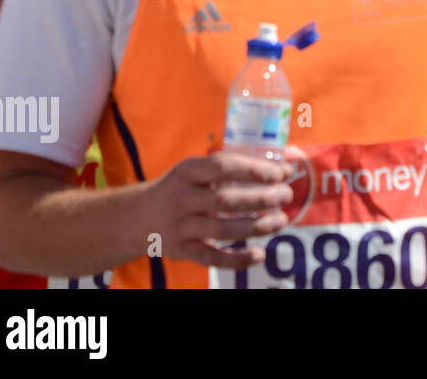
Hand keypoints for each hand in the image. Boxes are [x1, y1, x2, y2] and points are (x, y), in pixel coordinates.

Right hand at [143, 151, 294, 269]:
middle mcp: (181, 198)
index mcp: (187, 172)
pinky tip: (260, 255)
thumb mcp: (202, 171)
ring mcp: (181, 227)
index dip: (254, 170)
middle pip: (226, 200)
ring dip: (256, 227)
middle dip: (261, 199)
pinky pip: (212, 258)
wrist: (138, 217)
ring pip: (222, 230)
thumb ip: (242, 168)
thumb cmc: (184, 188)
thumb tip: (287, 169)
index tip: (279, 174)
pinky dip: (237, 259)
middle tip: (286, 196)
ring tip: (281, 221)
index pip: (223, 167)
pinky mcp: (183, 251)